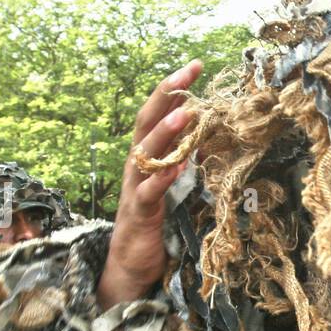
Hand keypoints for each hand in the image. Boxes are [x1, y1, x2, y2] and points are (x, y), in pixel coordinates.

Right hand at [97, 61, 203, 308]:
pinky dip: (161, 179)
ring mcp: (135, 187)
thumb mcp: (169, 185)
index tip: (195, 66)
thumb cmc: (153, 222)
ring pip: (146, 153)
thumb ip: (179, 161)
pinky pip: (148, 192)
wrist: (130, 264)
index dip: (173, 88)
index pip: (158, 113)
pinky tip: (176, 168)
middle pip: (147, 121)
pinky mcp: (139, 213)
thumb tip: (200, 139)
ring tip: (186, 112)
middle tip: (188, 71)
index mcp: (147, 155)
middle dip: (167, 94)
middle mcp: (137, 165)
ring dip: (166, 131)